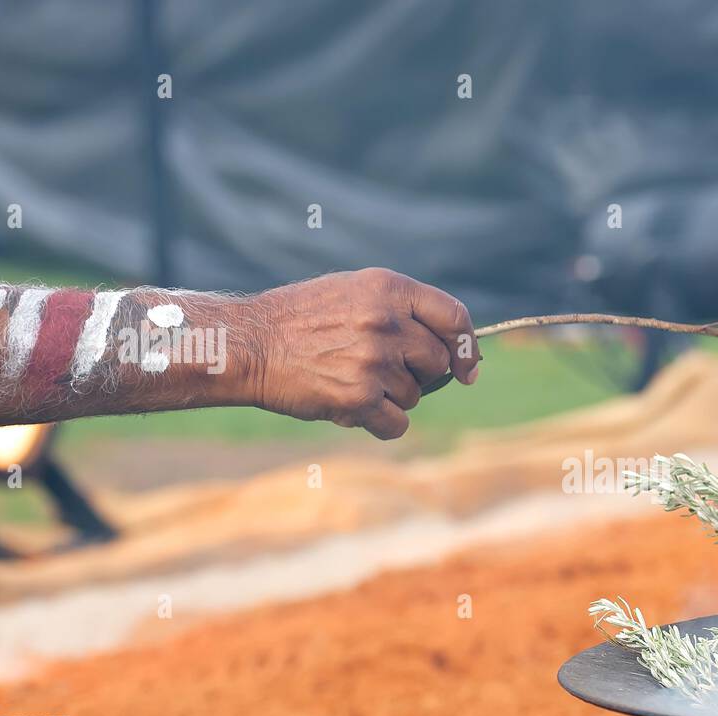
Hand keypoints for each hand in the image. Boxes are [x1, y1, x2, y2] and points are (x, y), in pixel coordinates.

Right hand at [254, 268, 479, 437]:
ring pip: (415, 396)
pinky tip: (353, 409)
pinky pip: (397, 424)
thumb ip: (400, 310)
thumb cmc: (301, 320)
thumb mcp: (353, 292)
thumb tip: (453, 348)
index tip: (468, 368)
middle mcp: (386, 322)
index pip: (454, 316)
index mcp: (388, 289)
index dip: (467, 346)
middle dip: (420, 374)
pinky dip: (382, 424)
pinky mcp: (359, 397)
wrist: (249, 344)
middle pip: (438, 362)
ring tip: (351, 380)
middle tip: (384, 372)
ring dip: (392, 398)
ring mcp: (373, 360)